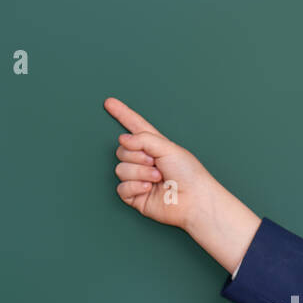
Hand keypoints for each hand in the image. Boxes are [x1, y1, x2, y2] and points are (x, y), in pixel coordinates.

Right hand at [104, 97, 221, 230]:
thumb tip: (123, 139)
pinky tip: (149, 189)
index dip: (122, 114)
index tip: (109, 103)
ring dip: (139, 173)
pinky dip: (135, 187)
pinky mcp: (136, 196)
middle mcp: (144, 161)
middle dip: (137, 156)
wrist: (193, 200)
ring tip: (158, 178)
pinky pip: (121, 188)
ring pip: (120, 169)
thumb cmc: (189, 174)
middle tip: (156, 163)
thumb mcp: (167, 147)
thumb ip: (143, 139)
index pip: (135, 126)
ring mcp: (139, 179)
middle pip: (122, 150)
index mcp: (154, 146)